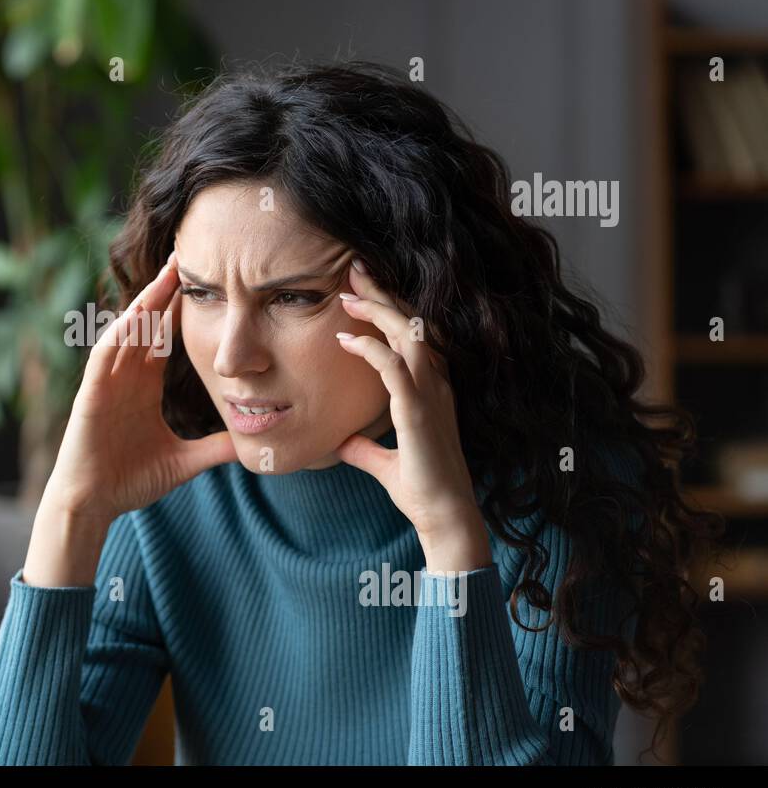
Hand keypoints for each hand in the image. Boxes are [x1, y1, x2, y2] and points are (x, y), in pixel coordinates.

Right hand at [41, 249, 236, 526]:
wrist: (92, 504)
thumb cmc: (129, 481)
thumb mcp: (185, 461)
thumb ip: (216, 449)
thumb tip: (254, 445)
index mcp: (144, 386)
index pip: (166, 337)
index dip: (184, 311)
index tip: (210, 284)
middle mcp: (125, 376)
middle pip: (147, 323)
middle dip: (166, 291)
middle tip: (189, 257)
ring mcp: (107, 382)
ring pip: (127, 331)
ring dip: (145, 302)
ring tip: (168, 273)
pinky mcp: (92, 393)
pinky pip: (104, 356)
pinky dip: (120, 334)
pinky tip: (137, 315)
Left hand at [333, 257, 489, 562]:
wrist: (444, 517)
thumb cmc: (421, 490)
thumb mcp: (383, 462)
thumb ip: (366, 447)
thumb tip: (343, 443)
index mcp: (432, 390)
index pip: (411, 336)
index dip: (388, 310)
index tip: (358, 291)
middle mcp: (436, 385)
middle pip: (412, 324)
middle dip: (383, 294)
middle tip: (353, 270)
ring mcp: (431, 396)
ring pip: (408, 336)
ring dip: (377, 311)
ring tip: (347, 295)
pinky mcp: (418, 413)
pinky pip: (395, 369)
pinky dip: (371, 350)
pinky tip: (346, 341)